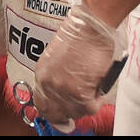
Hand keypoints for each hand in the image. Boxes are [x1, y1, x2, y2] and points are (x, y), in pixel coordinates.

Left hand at [31, 0, 117, 130]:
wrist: (90, 25)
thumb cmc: (78, 35)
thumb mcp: (57, 57)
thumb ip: (57, 77)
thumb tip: (65, 93)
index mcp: (41, 74)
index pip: (42, 105)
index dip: (54, 112)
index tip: (63, 114)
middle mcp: (49, 84)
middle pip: (58, 113)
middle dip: (71, 111)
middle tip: (82, 104)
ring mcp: (64, 90)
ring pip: (76, 112)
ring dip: (86, 104)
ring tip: (93, 88)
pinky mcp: (80, 92)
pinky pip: (90, 108)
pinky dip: (97, 101)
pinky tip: (98, 88)